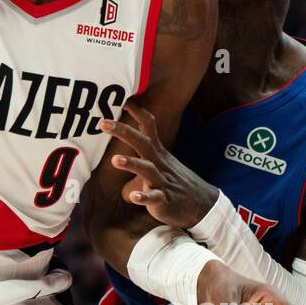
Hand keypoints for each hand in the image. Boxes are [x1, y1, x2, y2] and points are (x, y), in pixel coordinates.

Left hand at [101, 104, 218, 228]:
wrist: (202, 204)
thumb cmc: (175, 183)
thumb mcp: (159, 166)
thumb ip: (140, 159)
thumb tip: (119, 155)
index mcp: (157, 153)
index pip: (148, 127)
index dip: (137, 112)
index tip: (124, 100)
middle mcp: (159, 163)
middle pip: (142, 143)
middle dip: (123, 131)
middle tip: (103, 122)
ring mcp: (162, 181)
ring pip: (146, 170)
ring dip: (131, 163)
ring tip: (114, 160)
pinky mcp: (164, 200)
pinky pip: (154, 198)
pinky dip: (144, 196)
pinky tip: (133, 196)